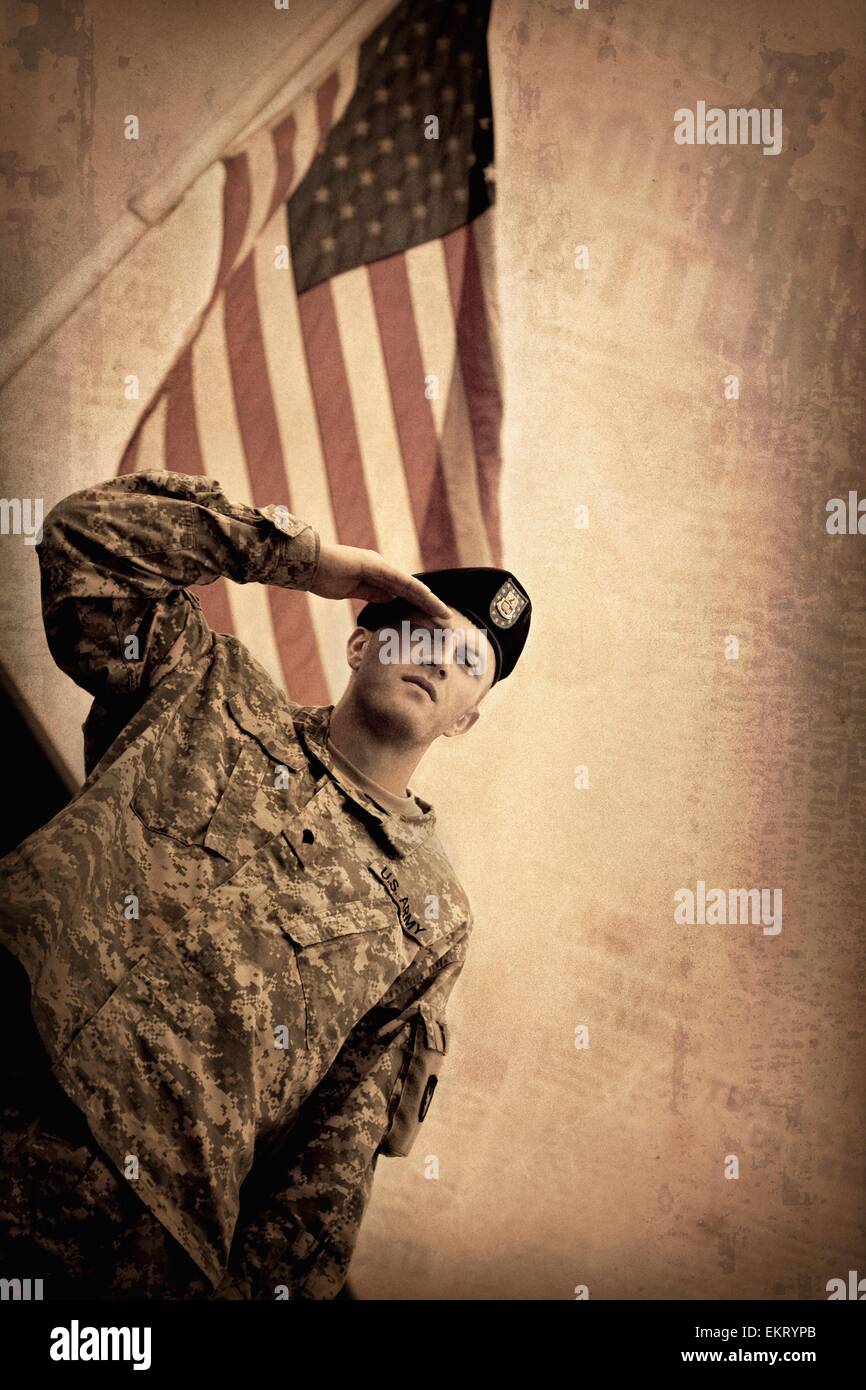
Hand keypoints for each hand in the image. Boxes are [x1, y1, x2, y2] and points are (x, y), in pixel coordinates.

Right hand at [310, 541, 452, 621]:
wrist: (307, 564)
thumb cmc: (323, 576)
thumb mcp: (351, 590)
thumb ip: (371, 593)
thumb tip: (390, 599)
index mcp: (376, 574)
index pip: (403, 593)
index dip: (420, 606)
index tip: (434, 620)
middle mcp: (381, 568)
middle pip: (411, 589)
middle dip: (430, 605)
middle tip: (447, 619)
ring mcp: (378, 565)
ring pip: (410, 585)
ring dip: (428, 600)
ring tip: (444, 613)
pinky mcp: (373, 565)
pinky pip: (398, 580)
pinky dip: (414, 590)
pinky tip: (428, 598)